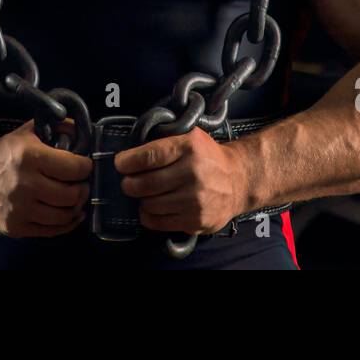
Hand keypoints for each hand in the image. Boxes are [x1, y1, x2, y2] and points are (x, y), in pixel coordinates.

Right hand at [0, 119, 91, 237]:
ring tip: (76, 198)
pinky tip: (71, 214)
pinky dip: (66, 224)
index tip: (85, 166)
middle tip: (82, 184)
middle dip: (83, 188)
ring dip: (76, 207)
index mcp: (31, 157)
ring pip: (63, 215)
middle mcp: (25, 185)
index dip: (85, 167)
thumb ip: (60, 127)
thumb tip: (83, 130)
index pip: (74, 168)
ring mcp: (19, 209)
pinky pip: (51, 231)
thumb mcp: (31, 132)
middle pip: (71, 195)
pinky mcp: (15, 227)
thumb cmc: (9, 152)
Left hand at [114, 128, 250, 235]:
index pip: (148, 157)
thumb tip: (129, 155)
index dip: (128, 162)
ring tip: (145, 194)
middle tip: (129, 182)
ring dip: (141, 200)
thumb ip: (164, 143)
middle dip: (129, 183)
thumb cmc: (208, 158)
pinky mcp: (195, 220)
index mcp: (189, 148)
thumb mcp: (190, 138)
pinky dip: (148, 216)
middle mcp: (193, 173)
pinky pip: (158, 222)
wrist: (238, 180)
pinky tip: (152, 208)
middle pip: (144, 183)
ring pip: (149, 204)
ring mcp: (195, 200)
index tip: (120, 164)